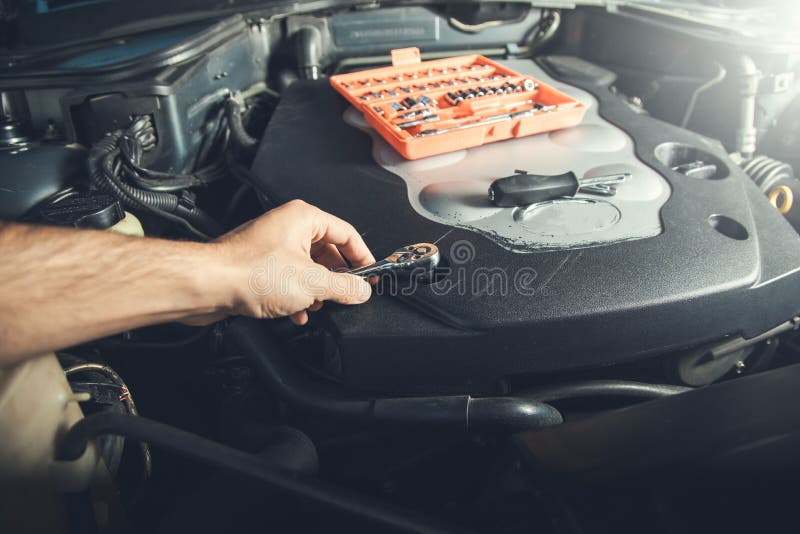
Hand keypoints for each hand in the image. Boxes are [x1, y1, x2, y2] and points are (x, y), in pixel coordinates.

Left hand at [193, 200, 374, 325]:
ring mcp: (270, 246)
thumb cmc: (250, 272)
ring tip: (319, 307)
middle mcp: (287, 227)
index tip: (370, 276)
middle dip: (336, 278)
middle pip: (326, 251)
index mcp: (303, 218)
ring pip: (306, 268)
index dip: (362, 257)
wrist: (208, 286)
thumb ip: (343, 287)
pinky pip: (286, 279)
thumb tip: (361, 290)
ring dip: (315, 291)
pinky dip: (295, 297)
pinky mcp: (256, 266)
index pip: (346, 233)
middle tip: (347, 295)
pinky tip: (296, 314)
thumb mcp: (312, 283)